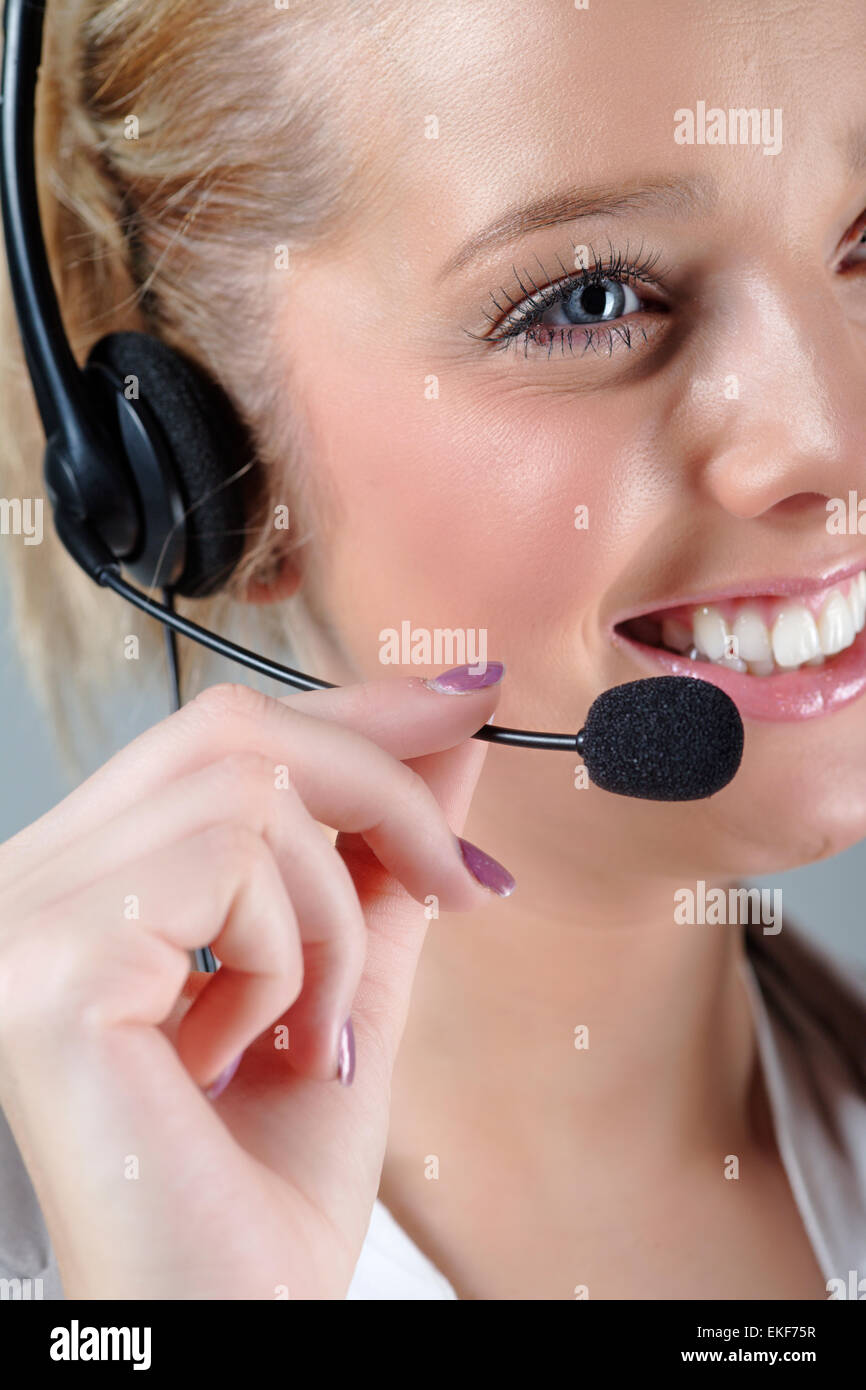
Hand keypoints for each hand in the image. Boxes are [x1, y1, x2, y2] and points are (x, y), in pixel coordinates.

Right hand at [0, 669, 511, 1297]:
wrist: (228, 1330)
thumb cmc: (261, 1197)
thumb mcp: (343, 992)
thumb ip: (383, 866)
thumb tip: (450, 744)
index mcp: (86, 888)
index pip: (213, 741)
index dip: (347, 706)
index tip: (466, 697)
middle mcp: (29, 886)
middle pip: (229, 734)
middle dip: (381, 782)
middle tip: (467, 873)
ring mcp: (25, 920)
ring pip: (246, 793)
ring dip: (335, 917)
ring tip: (315, 1032)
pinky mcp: (48, 963)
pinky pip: (227, 867)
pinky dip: (287, 959)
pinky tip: (249, 1055)